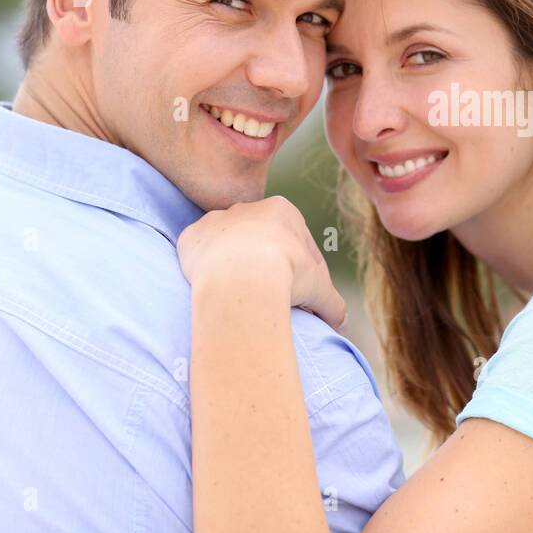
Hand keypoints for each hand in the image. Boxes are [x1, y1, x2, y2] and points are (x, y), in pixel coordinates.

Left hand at [177, 196, 347, 331]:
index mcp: (283, 211)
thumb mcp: (321, 290)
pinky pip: (198, 255)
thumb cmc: (288, 275)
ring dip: (233, 267)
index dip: (301, 272)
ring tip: (238, 298)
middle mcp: (247, 208)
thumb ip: (333, 305)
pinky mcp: (190, 238)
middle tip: (270, 298)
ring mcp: (216, 221)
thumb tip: (342, 324)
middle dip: (265, 266)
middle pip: (259, 241)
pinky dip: (205, 272)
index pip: (296, 243)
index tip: (299, 297)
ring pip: (226, 246)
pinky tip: (212, 292)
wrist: (240, 276)